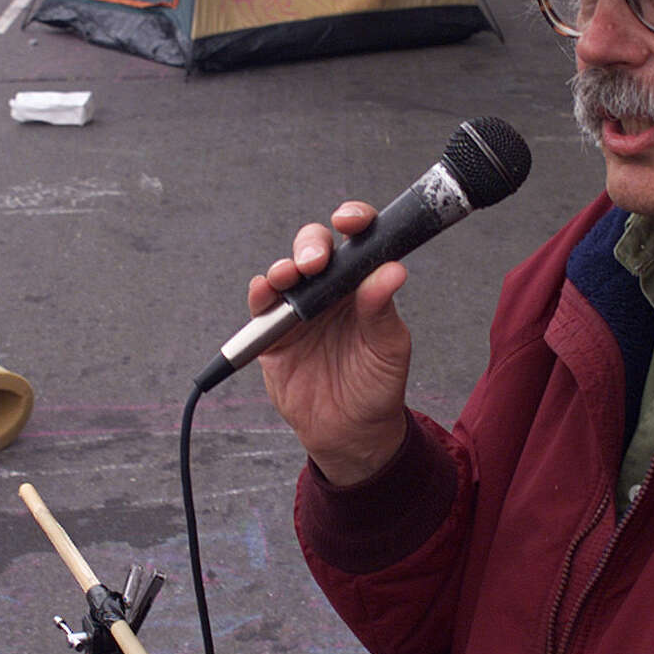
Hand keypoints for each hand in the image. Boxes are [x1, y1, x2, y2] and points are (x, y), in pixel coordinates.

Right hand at [252, 202, 411, 485]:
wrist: (350, 434)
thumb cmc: (377, 386)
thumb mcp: (388, 349)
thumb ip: (383, 310)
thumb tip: (392, 270)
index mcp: (362, 284)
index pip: (358, 239)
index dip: (353, 220)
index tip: (351, 220)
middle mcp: (329, 289)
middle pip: (314, 246)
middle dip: (311, 245)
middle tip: (316, 263)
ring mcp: (299, 308)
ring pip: (285, 270)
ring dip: (284, 266)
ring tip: (289, 276)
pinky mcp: (272, 332)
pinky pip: (261, 303)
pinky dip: (260, 292)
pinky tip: (266, 291)